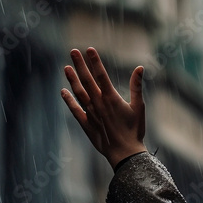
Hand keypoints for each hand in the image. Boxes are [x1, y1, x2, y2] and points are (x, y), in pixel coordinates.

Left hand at [61, 47, 147, 169]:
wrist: (125, 153)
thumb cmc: (135, 130)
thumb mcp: (139, 107)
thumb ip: (137, 86)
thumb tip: (139, 68)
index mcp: (112, 98)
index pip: (101, 75)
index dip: (95, 61)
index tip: (89, 49)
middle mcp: (98, 103)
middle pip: (87, 80)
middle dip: (80, 65)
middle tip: (73, 51)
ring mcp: (90, 113)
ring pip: (79, 93)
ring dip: (72, 79)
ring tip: (66, 67)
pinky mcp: (86, 124)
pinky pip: (75, 110)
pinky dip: (69, 100)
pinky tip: (63, 92)